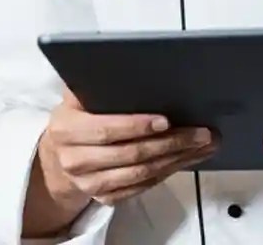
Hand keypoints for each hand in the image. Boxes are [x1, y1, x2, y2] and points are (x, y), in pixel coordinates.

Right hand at [26, 87, 216, 233]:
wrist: (59, 157)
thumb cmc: (77, 118)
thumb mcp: (76, 98)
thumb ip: (94, 84)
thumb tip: (123, 63)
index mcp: (66, 130)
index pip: (105, 131)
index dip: (137, 126)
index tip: (166, 120)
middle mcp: (75, 161)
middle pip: (131, 154)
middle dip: (171, 143)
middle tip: (202, 133)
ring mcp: (90, 184)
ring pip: (141, 174)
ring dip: (176, 160)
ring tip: (203, 145)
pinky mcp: (105, 198)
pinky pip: (141, 187)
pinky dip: (167, 172)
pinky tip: (186, 159)